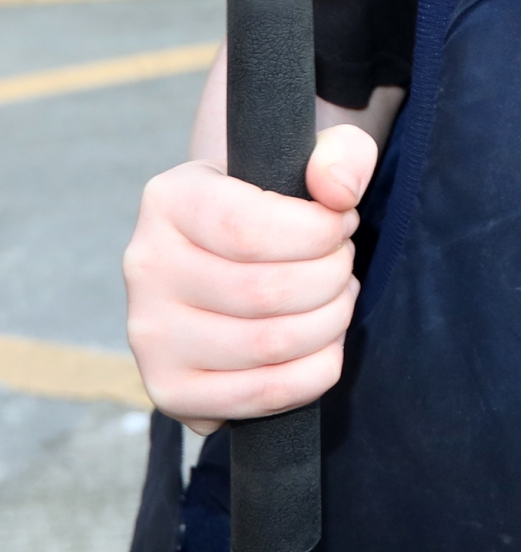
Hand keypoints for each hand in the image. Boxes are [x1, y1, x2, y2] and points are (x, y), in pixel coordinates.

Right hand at [124, 122, 377, 431]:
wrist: (233, 253)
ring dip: (330, 321)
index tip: (344, 223)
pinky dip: (316, 372)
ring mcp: (151, 337)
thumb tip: (338, 193)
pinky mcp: (171, 390)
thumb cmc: (280, 199)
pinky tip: (325, 341)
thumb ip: (342, 155)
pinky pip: (262, 395)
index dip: (318, 232)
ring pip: (268, 345)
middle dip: (331, 277)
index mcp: (169, 200)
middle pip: (264, 292)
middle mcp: (146, 268)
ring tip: (338, 296)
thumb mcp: (313, 155)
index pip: (247, 228)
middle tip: (344, 262)